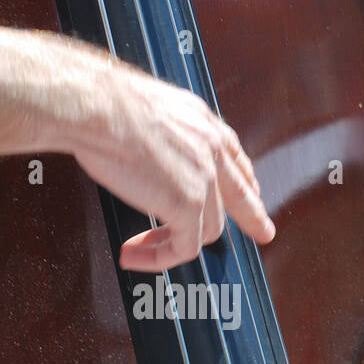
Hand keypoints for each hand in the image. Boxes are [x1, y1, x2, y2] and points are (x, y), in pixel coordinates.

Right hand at [69, 60, 274, 271]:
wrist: (100, 108)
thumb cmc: (109, 105)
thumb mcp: (150, 108)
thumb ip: (162, 132)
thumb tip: (146, 147)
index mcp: (202, 124)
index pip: (234, 158)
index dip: (244, 180)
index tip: (253, 192)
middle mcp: (211, 149)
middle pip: (238, 195)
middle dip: (252, 216)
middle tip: (263, 232)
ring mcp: (203, 179)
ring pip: (208, 228)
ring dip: (173, 243)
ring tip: (144, 250)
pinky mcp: (187, 205)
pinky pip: (184, 247)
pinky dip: (160, 258)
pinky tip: (137, 255)